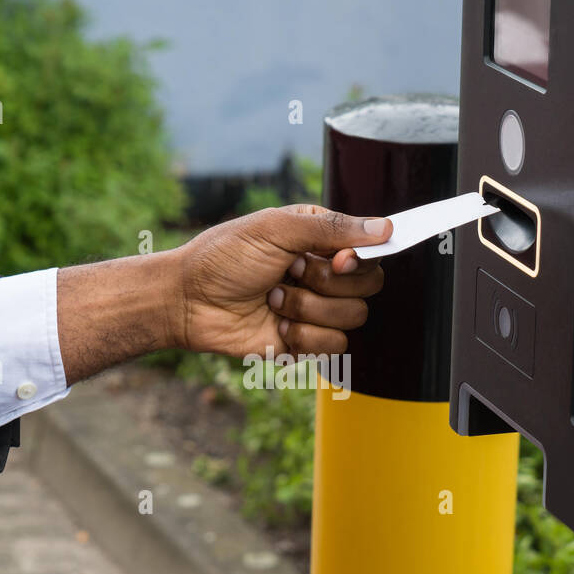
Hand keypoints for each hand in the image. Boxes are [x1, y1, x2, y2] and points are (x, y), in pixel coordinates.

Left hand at [175, 205, 390, 356]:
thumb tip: (385, 228)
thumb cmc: (223, 257)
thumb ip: (332, 227)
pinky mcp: (306, 342)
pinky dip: (305, 337)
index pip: (370, 250)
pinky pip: (335, 346)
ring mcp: (316, 309)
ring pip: (354, 317)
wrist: (188, 302)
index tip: (338, 260)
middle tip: (288, 273)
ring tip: (273, 299)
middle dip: (327, 283)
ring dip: (309, 309)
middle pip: (369, 286)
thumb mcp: (276, 228)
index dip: (360, 260)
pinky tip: (277, 326)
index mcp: (320, 239)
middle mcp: (323, 273)